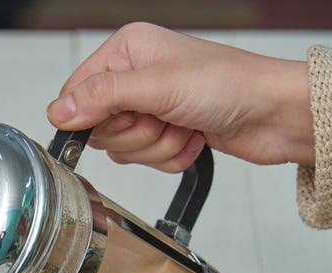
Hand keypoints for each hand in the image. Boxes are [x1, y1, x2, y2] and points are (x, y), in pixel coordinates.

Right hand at [47, 23, 313, 170]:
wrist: (272, 114)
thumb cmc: (228, 85)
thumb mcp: (157, 86)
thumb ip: (102, 98)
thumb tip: (58, 110)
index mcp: (127, 51)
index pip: (78, 94)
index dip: (95, 117)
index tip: (126, 115)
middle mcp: (136, 78)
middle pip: (102, 129)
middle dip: (137, 134)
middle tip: (164, 117)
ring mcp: (153, 108)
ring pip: (127, 150)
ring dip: (158, 148)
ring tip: (184, 125)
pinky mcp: (168, 134)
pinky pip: (150, 162)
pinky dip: (173, 157)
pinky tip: (194, 138)